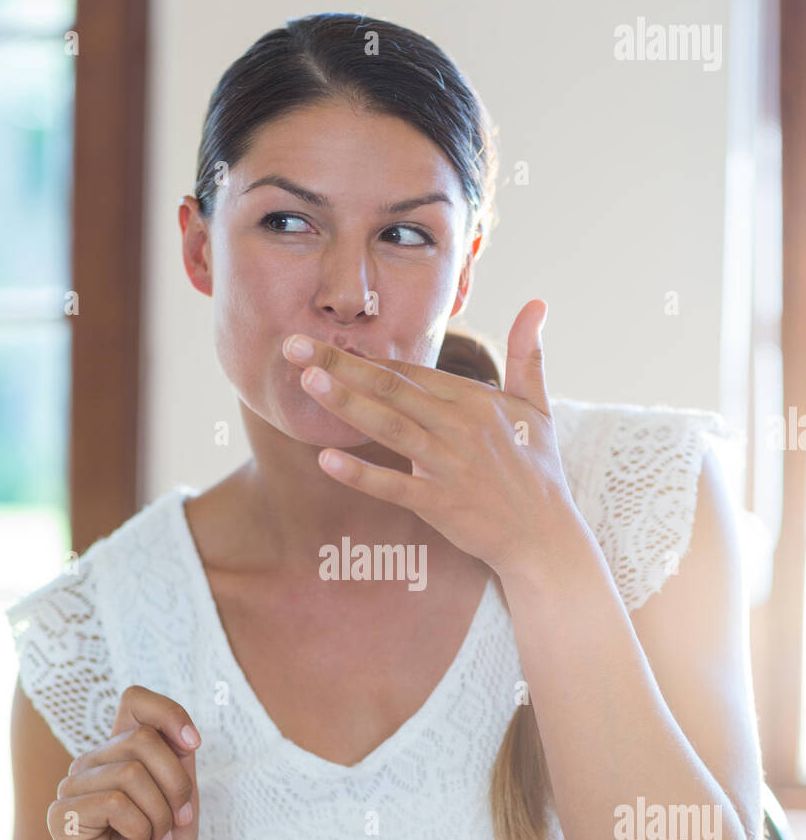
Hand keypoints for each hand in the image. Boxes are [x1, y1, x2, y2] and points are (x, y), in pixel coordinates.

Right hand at [47, 685, 200, 839]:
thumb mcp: (184, 806)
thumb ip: (180, 768)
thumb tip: (181, 738)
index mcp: (123, 753)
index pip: (135, 701)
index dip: (168, 712)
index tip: (193, 744)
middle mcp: (95, 763)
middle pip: (143, 739)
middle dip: (176, 785)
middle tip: (178, 822)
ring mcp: (74, 787)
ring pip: (131, 773)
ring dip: (159, 815)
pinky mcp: (63, 816)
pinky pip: (114, 802)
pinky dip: (140, 830)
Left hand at [282, 299, 577, 577]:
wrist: (545, 536)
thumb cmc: (538, 470)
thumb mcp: (538, 407)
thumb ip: (529, 355)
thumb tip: (537, 303)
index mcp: (475, 400)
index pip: (411, 372)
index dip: (366, 358)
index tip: (325, 342)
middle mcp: (460, 426)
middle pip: (391, 388)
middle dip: (339, 365)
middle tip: (293, 346)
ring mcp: (449, 465)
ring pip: (390, 427)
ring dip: (346, 403)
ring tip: (308, 381)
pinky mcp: (441, 504)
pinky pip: (394, 486)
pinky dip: (361, 474)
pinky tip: (326, 460)